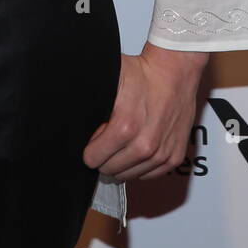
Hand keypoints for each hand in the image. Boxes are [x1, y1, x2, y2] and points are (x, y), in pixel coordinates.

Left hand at [83, 42, 207, 182]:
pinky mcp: (174, 157)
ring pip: (128, 176)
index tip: (94, 139)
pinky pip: (149, 175)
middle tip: (109, 139)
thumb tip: (73, 118)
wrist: (174, 71)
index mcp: (124, 127)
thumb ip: (91, 104)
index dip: (90, 148)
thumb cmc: (142, 74)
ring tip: (124, 142)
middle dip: (105, 157)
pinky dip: (141, 165)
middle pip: (109, 170)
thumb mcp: (109, 82)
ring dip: (123, 162)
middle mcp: (144, 145)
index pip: (93, 159)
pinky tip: (138, 146)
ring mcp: (161, 154)